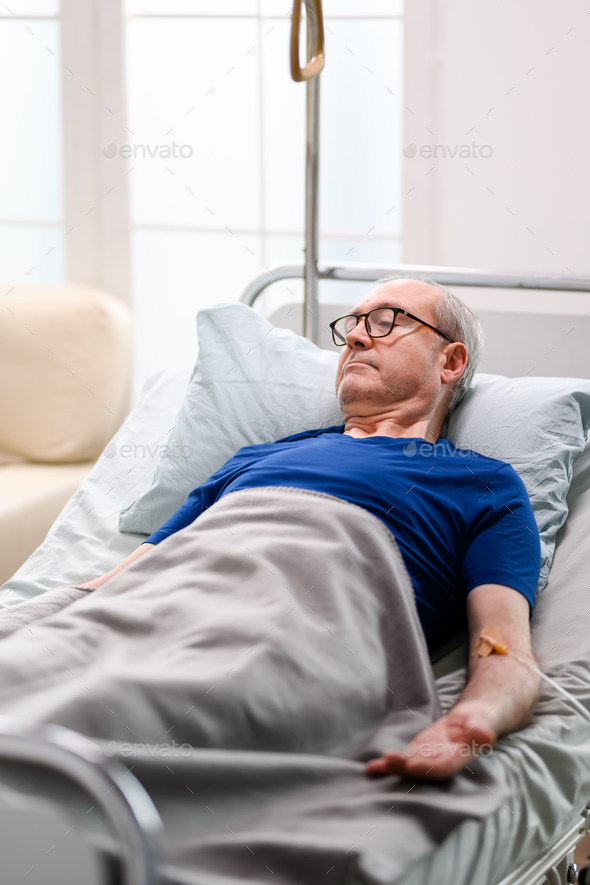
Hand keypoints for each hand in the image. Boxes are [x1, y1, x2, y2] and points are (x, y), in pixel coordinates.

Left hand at [366, 701, 495, 779]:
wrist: (472, 722)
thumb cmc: (479, 720)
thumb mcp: (483, 720)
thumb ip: (482, 728)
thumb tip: (485, 735)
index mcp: (458, 758)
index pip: (443, 766)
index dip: (428, 767)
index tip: (412, 765)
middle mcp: (442, 763)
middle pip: (422, 768)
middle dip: (405, 767)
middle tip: (389, 760)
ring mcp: (429, 759)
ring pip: (410, 766)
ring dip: (393, 767)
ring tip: (376, 766)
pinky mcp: (419, 753)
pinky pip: (404, 759)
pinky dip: (389, 763)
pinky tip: (373, 766)